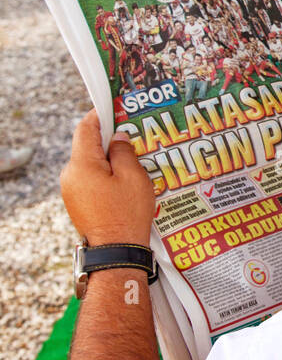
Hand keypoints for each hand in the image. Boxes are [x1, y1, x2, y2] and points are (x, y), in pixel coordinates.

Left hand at [61, 110, 154, 246]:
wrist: (116, 252)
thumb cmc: (127, 214)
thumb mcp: (133, 177)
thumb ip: (124, 151)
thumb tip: (118, 137)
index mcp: (82, 164)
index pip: (85, 128)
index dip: (100, 115)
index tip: (115, 107)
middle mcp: (70, 175)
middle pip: (86, 145)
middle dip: (108, 136)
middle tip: (131, 131)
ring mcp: (71, 190)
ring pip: (89, 162)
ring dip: (107, 156)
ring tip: (132, 155)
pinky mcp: (77, 201)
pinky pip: (89, 178)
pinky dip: (104, 172)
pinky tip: (124, 176)